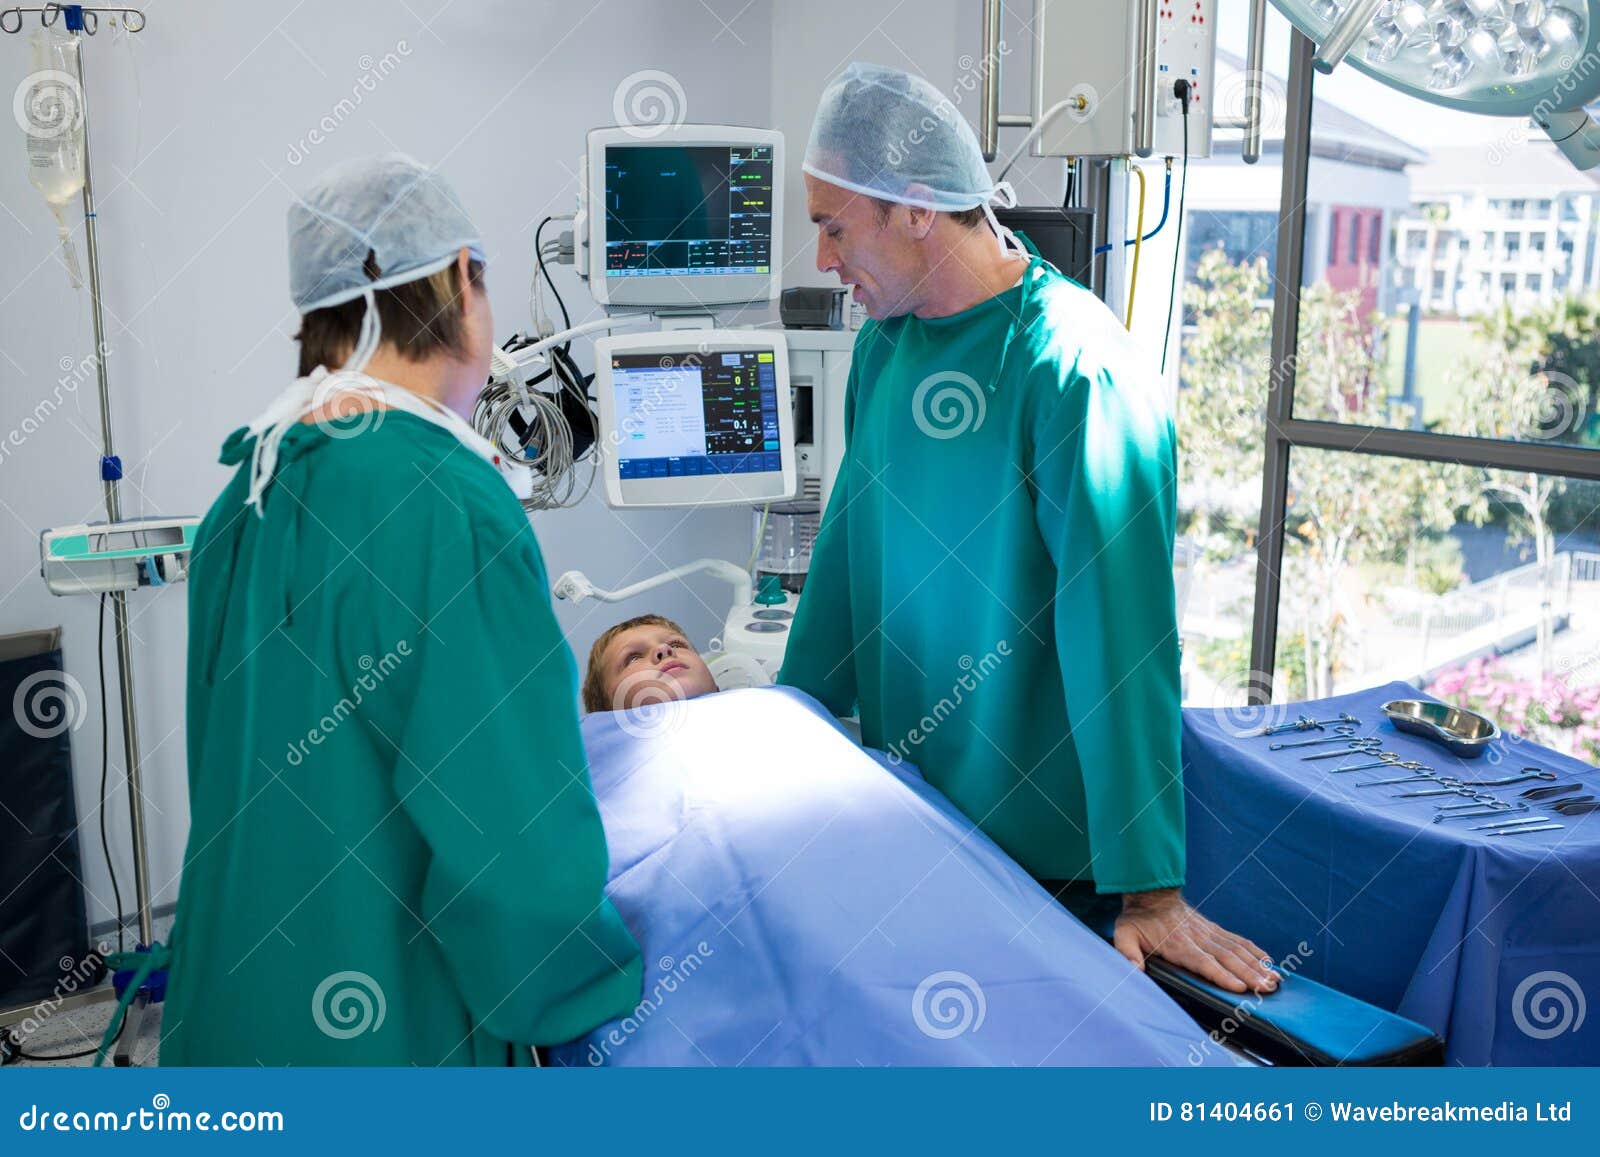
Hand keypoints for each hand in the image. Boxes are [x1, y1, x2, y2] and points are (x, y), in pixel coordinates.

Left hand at [1113, 888, 1279, 994]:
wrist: (1150, 892)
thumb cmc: (1137, 919)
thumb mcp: (1124, 935)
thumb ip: (1127, 954)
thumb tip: (1135, 972)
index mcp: (1179, 944)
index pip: (1204, 962)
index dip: (1222, 975)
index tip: (1240, 987)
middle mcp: (1198, 939)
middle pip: (1228, 958)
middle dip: (1249, 974)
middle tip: (1267, 988)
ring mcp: (1209, 933)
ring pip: (1237, 950)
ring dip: (1257, 965)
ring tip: (1274, 979)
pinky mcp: (1214, 929)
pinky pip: (1238, 940)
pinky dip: (1255, 951)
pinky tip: (1269, 961)